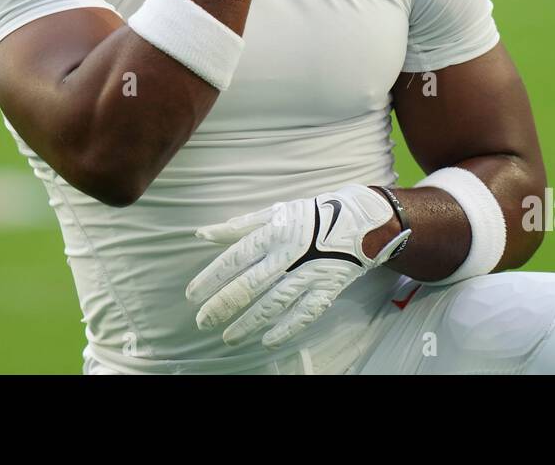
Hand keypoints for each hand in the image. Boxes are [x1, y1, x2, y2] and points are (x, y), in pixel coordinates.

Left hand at [185, 184, 409, 349]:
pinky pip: (305, 313)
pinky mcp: (327, 288)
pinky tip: (266, 341)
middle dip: (223, 305)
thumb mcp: (275, 213)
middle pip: (250, 284)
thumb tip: (202, 234)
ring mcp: (309, 273)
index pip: (235, 258)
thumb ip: (238, 226)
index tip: (192, 295)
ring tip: (228, 338)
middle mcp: (289, 254)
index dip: (212, 278)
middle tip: (202, 322)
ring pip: (274, 303)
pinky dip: (286, 328)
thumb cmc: (311, 215)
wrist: (361, 220)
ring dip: (249, 322)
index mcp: (274, 232)